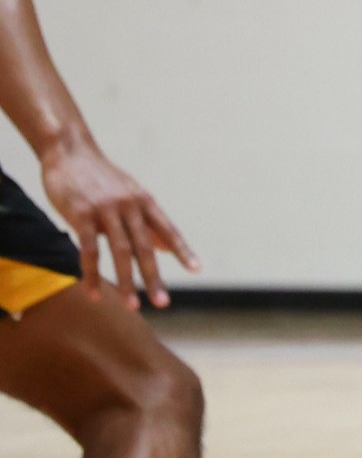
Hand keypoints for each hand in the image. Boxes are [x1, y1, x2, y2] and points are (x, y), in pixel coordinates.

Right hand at [40, 140, 198, 309]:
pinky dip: (92, 274)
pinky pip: (89, 250)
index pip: (168, 229)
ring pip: (120, 252)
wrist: (69, 152)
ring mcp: (106, 211)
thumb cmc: (100, 177)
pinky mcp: (81, 215)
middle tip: (163, 303)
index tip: (196, 269)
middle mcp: (130, 206)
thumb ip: (147, 221)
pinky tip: (93, 292)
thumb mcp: (130, 193)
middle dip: (154, 277)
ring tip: (132, 306)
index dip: (182, 250)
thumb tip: (167, 248)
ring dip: (126, 282)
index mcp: (144, 201)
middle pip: (146, 247)